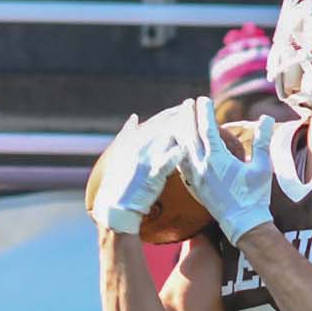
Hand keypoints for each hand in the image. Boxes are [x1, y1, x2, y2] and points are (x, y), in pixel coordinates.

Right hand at [89, 110, 188, 233]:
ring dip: (181, 129)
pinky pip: (165, 163)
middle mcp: (138, 146)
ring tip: (197, 120)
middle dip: (180, 114)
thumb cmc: (119, 180)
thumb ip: (127, 134)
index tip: (185, 104)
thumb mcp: (120, 153)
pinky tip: (185, 148)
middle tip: (194, 105)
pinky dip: (174, 155)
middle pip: (163, 126)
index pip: (156, 122)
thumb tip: (134, 117)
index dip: (171, 112)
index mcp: (133, 140)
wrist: (114, 205)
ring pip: (165, 140)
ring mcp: (144, 160)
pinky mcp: (150, 175)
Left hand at [179, 98, 275, 242]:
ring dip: (180, 133)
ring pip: (182, 150)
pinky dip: (177, 154)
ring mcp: (196, 178)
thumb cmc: (255, 196)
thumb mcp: (263, 167)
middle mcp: (202, 166)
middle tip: (187, 103)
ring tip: (178, 121)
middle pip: (190, 135)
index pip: (207, 129)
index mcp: (218, 159)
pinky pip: (181, 166)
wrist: (243, 223)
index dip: (204, 112)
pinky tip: (177, 149)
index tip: (202, 99)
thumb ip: (263, 141)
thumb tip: (266, 119)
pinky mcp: (194, 187)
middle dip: (188, 117)